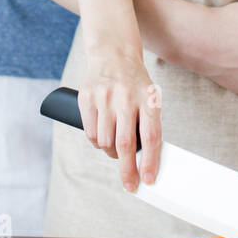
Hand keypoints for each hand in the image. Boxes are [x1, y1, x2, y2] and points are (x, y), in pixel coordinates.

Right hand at [77, 49, 162, 192]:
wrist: (113, 54)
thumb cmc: (135, 83)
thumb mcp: (149, 98)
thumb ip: (148, 125)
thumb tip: (147, 162)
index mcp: (147, 98)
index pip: (151, 137)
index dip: (150, 162)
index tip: (148, 180)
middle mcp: (126, 97)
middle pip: (126, 144)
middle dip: (128, 170)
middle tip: (130, 184)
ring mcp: (104, 97)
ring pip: (105, 142)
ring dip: (111, 153)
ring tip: (116, 149)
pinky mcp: (86, 97)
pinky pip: (90, 133)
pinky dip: (97, 143)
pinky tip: (102, 138)